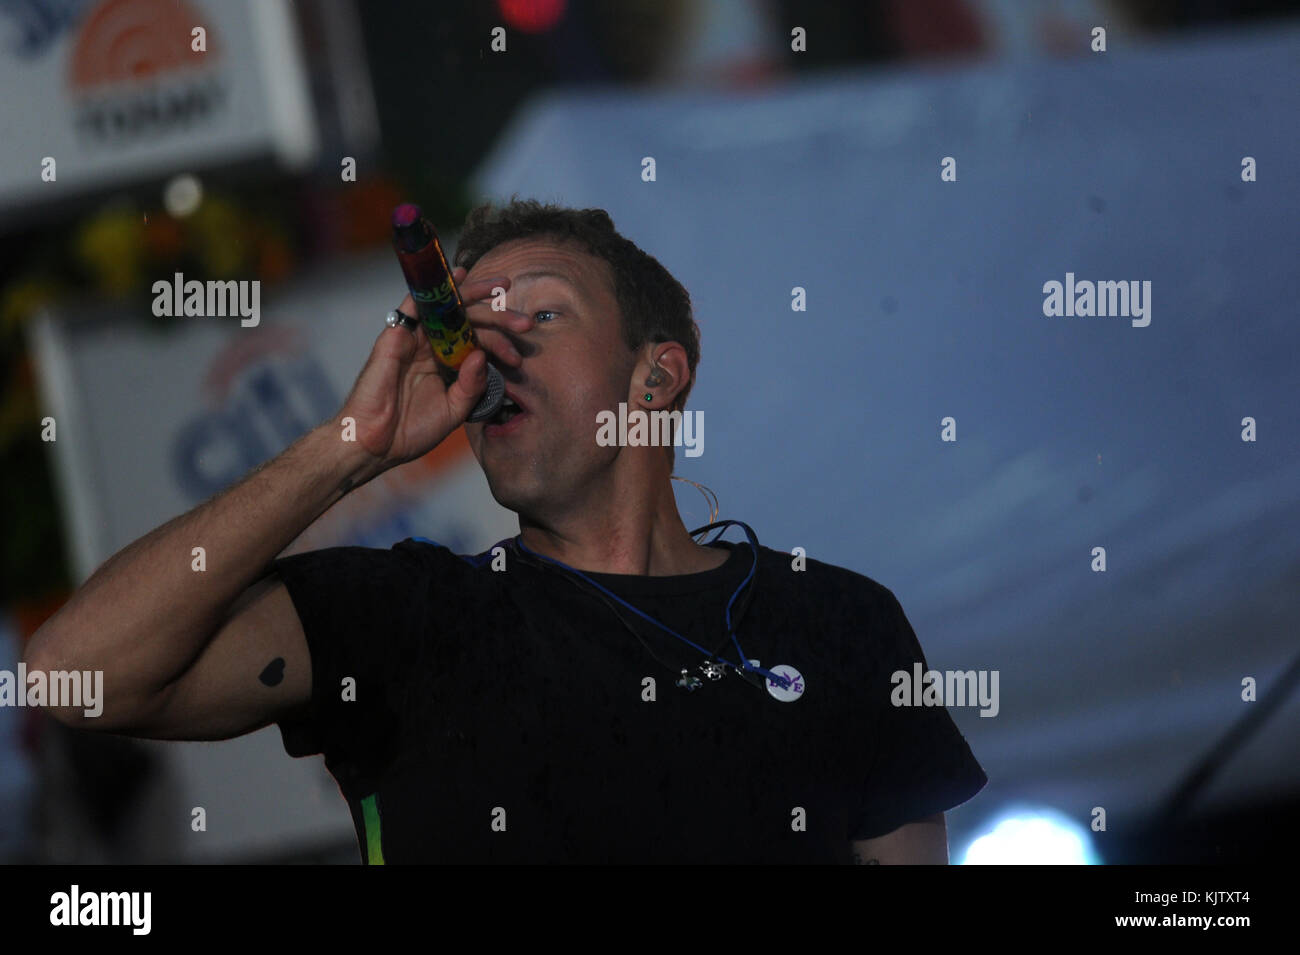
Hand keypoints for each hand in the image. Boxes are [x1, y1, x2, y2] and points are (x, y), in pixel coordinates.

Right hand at [337, 267, 533, 471]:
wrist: (375, 443)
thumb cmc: (410, 432)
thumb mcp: (453, 411)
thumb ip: (471, 386)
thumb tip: (482, 355)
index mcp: (447, 366)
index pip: (478, 342)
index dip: (500, 344)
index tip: (518, 357)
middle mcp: (433, 348)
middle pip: (468, 321)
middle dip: (499, 318)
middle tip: (525, 322)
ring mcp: (414, 339)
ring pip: (447, 306)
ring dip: (476, 293)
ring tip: (503, 285)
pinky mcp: (396, 336)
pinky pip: (415, 303)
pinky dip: (435, 287)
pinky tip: (459, 275)